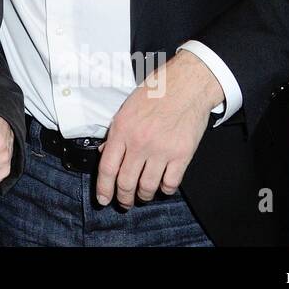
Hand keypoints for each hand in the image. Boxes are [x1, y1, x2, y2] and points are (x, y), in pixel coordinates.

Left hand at [95, 50, 224, 208]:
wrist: (185, 86)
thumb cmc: (154, 93)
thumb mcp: (126, 109)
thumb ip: (115, 133)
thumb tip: (104, 152)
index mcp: (122, 130)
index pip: (107, 167)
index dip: (103, 188)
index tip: (104, 200)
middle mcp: (139, 143)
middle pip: (126, 182)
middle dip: (123, 198)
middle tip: (124, 203)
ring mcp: (161, 150)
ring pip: (148, 186)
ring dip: (144, 195)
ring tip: (143, 195)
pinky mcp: (182, 154)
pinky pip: (171, 183)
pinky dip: (165, 189)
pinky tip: (163, 186)